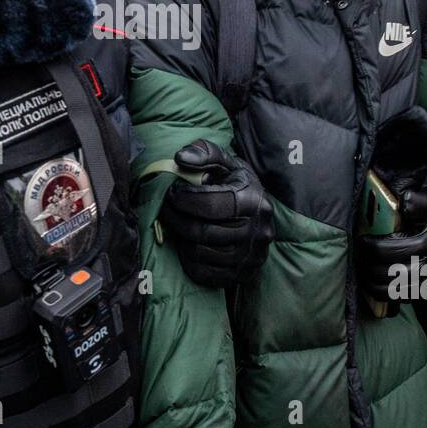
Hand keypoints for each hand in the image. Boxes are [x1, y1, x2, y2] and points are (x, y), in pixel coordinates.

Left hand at [161, 140, 273, 287]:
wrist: (261, 212)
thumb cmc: (238, 183)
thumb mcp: (227, 162)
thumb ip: (204, 152)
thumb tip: (180, 158)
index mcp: (254, 200)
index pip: (211, 204)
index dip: (184, 199)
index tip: (172, 192)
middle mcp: (257, 231)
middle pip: (202, 231)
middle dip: (175, 218)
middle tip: (165, 207)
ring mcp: (251, 257)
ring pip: (199, 253)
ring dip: (179, 238)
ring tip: (176, 223)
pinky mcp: (243, 275)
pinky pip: (203, 273)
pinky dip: (187, 258)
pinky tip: (186, 242)